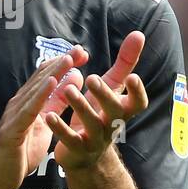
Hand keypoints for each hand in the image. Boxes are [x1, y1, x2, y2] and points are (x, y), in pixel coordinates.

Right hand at [0, 49, 85, 188]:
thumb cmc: (20, 152)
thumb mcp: (45, 124)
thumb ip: (56, 103)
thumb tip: (73, 79)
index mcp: (27, 102)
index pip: (46, 77)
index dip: (63, 63)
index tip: (82, 52)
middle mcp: (19, 103)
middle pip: (42, 78)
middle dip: (62, 62)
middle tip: (80, 49)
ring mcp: (14, 115)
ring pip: (36, 89)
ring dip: (53, 73)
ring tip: (68, 59)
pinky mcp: (12, 129)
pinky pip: (28, 110)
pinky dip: (40, 95)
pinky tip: (51, 83)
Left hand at [45, 31, 148, 171]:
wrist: (86, 154)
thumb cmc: (101, 113)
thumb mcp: (113, 88)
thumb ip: (124, 63)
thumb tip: (139, 34)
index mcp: (123, 110)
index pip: (138, 103)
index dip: (137, 92)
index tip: (133, 77)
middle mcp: (113, 125)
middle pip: (114, 111)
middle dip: (104, 95)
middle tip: (91, 78)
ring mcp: (96, 139)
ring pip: (91, 123)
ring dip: (79, 106)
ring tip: (67, 89)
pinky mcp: (78, 149)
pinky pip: (70, 139)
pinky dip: (60, 128)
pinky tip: (48, 114)